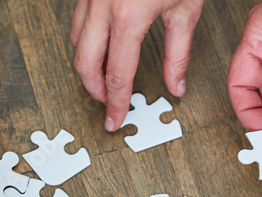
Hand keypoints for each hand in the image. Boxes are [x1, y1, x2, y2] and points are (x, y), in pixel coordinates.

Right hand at [70, 0, 203, 131]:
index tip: (115, 120)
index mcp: (128, 15)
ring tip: (107, 75)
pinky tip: (102, 45)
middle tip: (109, 101)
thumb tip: (175, 84)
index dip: (116, 103)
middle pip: (86, 64)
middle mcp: (102, 5)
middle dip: (95, 89)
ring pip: (76, 41)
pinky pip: (78, 20)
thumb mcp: (185, 9)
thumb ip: (179, 52)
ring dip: (88, 63)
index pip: (118, 75)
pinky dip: (86, 39)